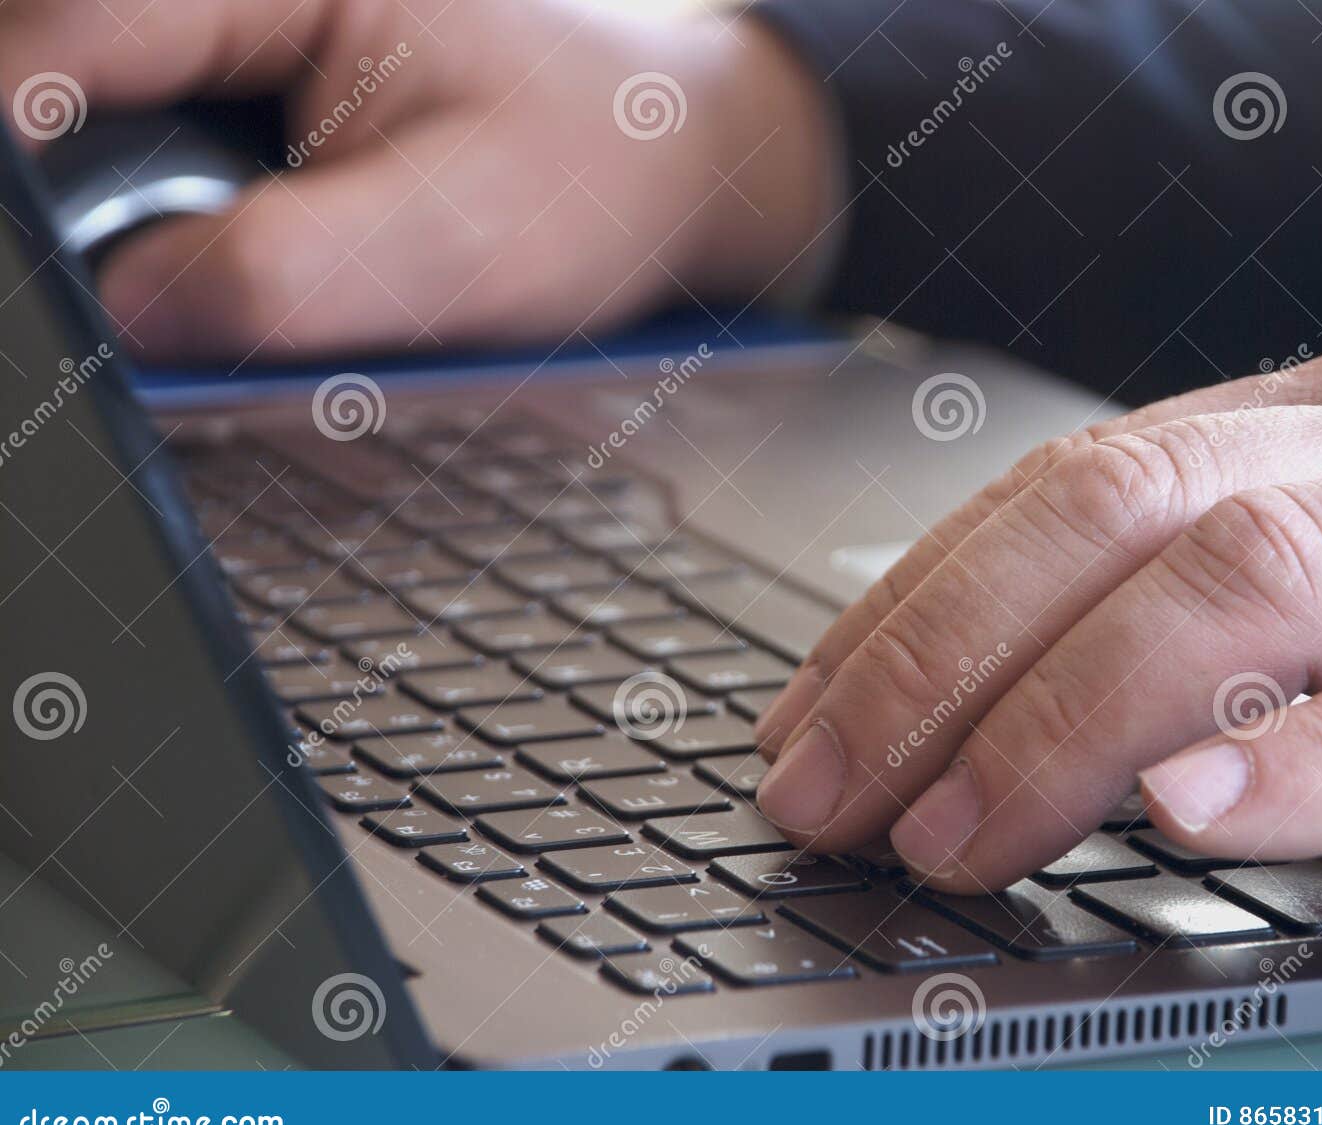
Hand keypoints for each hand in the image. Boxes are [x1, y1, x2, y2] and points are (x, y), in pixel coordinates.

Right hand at [0, 0, 832, 359]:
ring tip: (162, 296)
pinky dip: (162, 222)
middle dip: (71, 198)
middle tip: (111, 302)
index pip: (77, 28)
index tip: (30, 273)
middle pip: (75, 71)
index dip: (17, 136)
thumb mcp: (461, 241)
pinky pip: (159, 150)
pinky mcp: (254, 92)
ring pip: (107, 117)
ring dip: (113, 214)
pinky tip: (198, 274)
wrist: (671, 159)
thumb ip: (287, 275)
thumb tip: (129, 313)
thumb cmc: (596, 175)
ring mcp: (250, 38)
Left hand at [753, 319, 1321, 891]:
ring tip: (960, 828)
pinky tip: (1205, 811)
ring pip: (1263, 579)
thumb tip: (1024, 697)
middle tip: (832, 792)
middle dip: (943, 658)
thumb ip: (1235, 582)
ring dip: (1075, 713)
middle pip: (1120, 517)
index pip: (1065, 486)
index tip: (812, 717)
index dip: (914, 605)